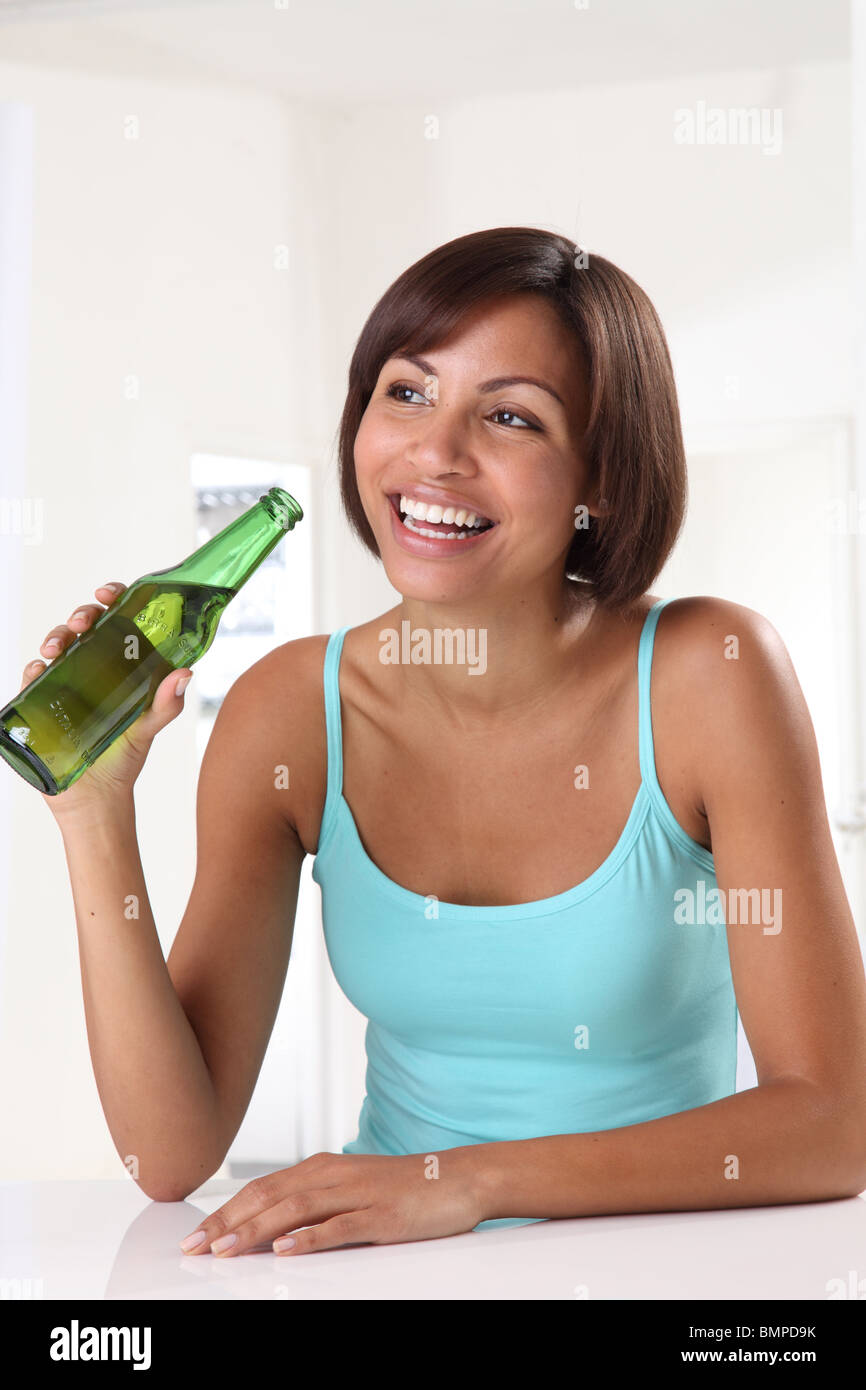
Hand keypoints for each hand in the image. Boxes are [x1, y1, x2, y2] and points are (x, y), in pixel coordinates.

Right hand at [21, 581, 192, 814]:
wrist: (96, 798)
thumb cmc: (124, 759)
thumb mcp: (148, 728)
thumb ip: (166, 704)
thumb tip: (185, 673)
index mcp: (119, 666)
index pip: (115, 622)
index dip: (112, 601)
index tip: (109, 594)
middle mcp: (91, 669)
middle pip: (82, 628)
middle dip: (81, 616)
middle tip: (84, 623)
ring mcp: (64, 685)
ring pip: (55, 647)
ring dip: (55, 638)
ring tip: (58, 648)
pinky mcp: (41, 704)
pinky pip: (32, 679)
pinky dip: (33, 669)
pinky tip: (40, 669)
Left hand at [178, 1149, 488, 1256]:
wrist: (457, 1177)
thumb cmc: (401, 1188)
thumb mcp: (350, 1191)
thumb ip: (312, 1207)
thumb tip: (268, 1235)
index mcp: (322, 1168)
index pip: (262, 1189)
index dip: (225, 1212)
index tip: (195, 1237)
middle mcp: (334, 1175)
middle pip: (269, 1196)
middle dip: (228, 1223)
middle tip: (196, 1248)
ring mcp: (357, 1194)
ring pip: (295, 1209)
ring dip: (256, 1231)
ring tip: (226, 1250)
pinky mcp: (381, 1215)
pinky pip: (340, 1227)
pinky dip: (309, 1238)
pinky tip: (286, 1250)